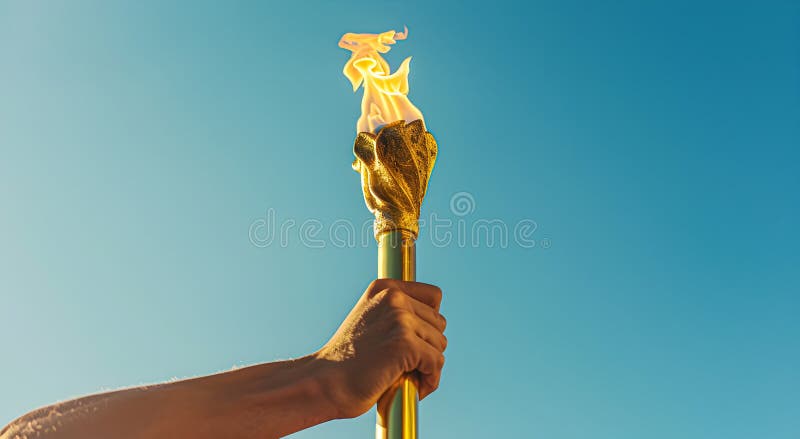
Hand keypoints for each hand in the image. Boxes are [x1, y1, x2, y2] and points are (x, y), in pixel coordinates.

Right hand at [315, 279, 447, 418]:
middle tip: (409, 366)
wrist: (324, 383)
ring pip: (440, 344)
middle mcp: (393, 297)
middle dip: (428, 347)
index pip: (434, 296)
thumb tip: (438, 328)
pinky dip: (430, 380)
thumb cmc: (347, 362)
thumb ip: (397, 315)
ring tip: (408, 377)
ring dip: (429, 366)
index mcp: (384, 288)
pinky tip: (414, 387)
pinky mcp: (405, 343)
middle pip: (439, 323)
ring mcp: (400, 319)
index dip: (429, 322)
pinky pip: (436, 363)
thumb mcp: (370, 322)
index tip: (415, 341)